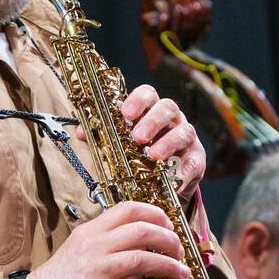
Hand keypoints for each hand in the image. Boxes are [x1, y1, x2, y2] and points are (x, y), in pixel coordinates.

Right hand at [24, 201, 189, 278]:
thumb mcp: (80, 252)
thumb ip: (107, 245)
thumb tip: (143, 250)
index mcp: (91, 231)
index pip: (129, 209)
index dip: (157, 215)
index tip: (170, 227)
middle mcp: (95, 245)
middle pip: (143, 231)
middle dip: (170, 241)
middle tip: (180, 254)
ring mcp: (95, 270)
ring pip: (143, 260)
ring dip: (171, 268)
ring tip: (183, 276)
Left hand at [72, 86, 205, 202]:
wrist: (161, 184)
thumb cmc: (140, 157)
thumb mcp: (121, 145)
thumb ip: (103, 137)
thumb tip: (82, 133)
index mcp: (151, 111)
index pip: (148, 95)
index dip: (138, 100)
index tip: (126, 113)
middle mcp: (171, 120)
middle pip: (167, 108)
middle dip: (152, 121)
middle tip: (137, 137)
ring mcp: (186, 138)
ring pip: (183, 131)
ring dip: (168, 143)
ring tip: (153, 156)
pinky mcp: (196, 159)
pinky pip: (193, 162)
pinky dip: (184, 171)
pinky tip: (175, 179)